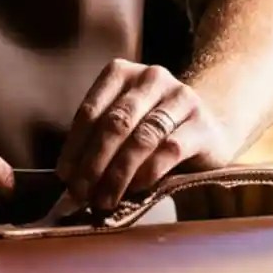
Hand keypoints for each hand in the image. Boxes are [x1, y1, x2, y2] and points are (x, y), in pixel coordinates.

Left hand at [55, 59, 233, 210]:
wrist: (209, 129)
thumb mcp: (123, 126)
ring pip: (142, 138)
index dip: (74, 147)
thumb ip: (98, 143)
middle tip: (80, 194)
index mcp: (123, 73)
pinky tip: (134, 190)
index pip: (90, 111)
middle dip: (93, 163)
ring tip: (103, 200)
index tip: (64, 177)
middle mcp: (152, 77)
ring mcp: (181, 98)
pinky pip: (169, 150)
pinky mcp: (202, 124)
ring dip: (117, 174)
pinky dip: (147, 174)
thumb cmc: (154, 131)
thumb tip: (69, 181)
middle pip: (115, 124)